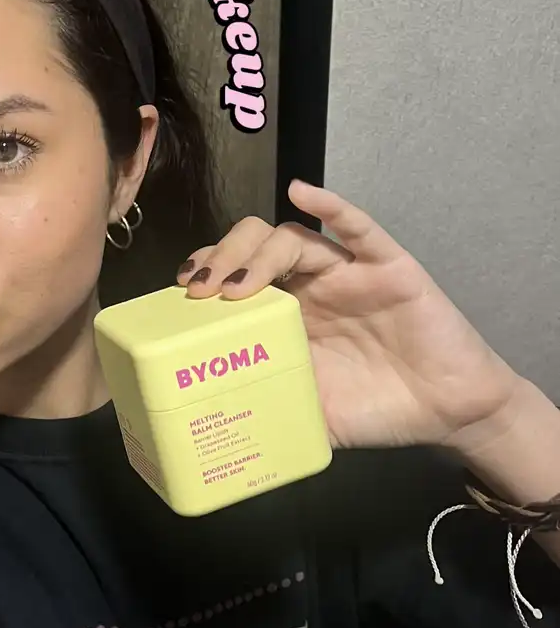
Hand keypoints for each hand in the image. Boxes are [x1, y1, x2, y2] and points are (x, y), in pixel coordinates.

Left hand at [176, 180, 522, 450]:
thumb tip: (215, 434)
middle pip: (254, 247)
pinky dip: (331, 206)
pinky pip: (359, 229)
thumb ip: (271, 412)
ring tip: (235, 285)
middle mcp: (311, 285)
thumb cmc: (377, 410)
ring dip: (257, 253)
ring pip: (293, 237)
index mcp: (286, 315)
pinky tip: (303, 192)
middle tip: (199, 291)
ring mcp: (348, 272)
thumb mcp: (310, 417)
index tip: (180, 295)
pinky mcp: (389, 268)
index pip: (234, 274)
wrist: (446, 414)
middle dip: (221, 259)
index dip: (206, 274)